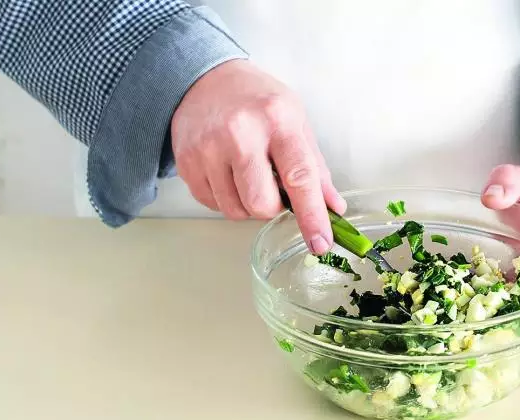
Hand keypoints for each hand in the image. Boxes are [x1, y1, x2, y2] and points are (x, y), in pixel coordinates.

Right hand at [171, 59, 344, 253]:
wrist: (203, 78)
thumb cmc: (257, 100)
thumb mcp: (296, 121)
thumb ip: (316, 168)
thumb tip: (334, 208)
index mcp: (278, 119)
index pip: (300, 177)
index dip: (312, 216)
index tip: (321, 242)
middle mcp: (241, 133)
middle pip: (262, 204)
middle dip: (273, 207)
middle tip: (272, 185)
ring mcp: (208, 147)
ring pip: (235, 210)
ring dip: (248, 205)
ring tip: (248, 175)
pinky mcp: (185, 161)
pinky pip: (212, 205)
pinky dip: (226, 199)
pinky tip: (228, 174)